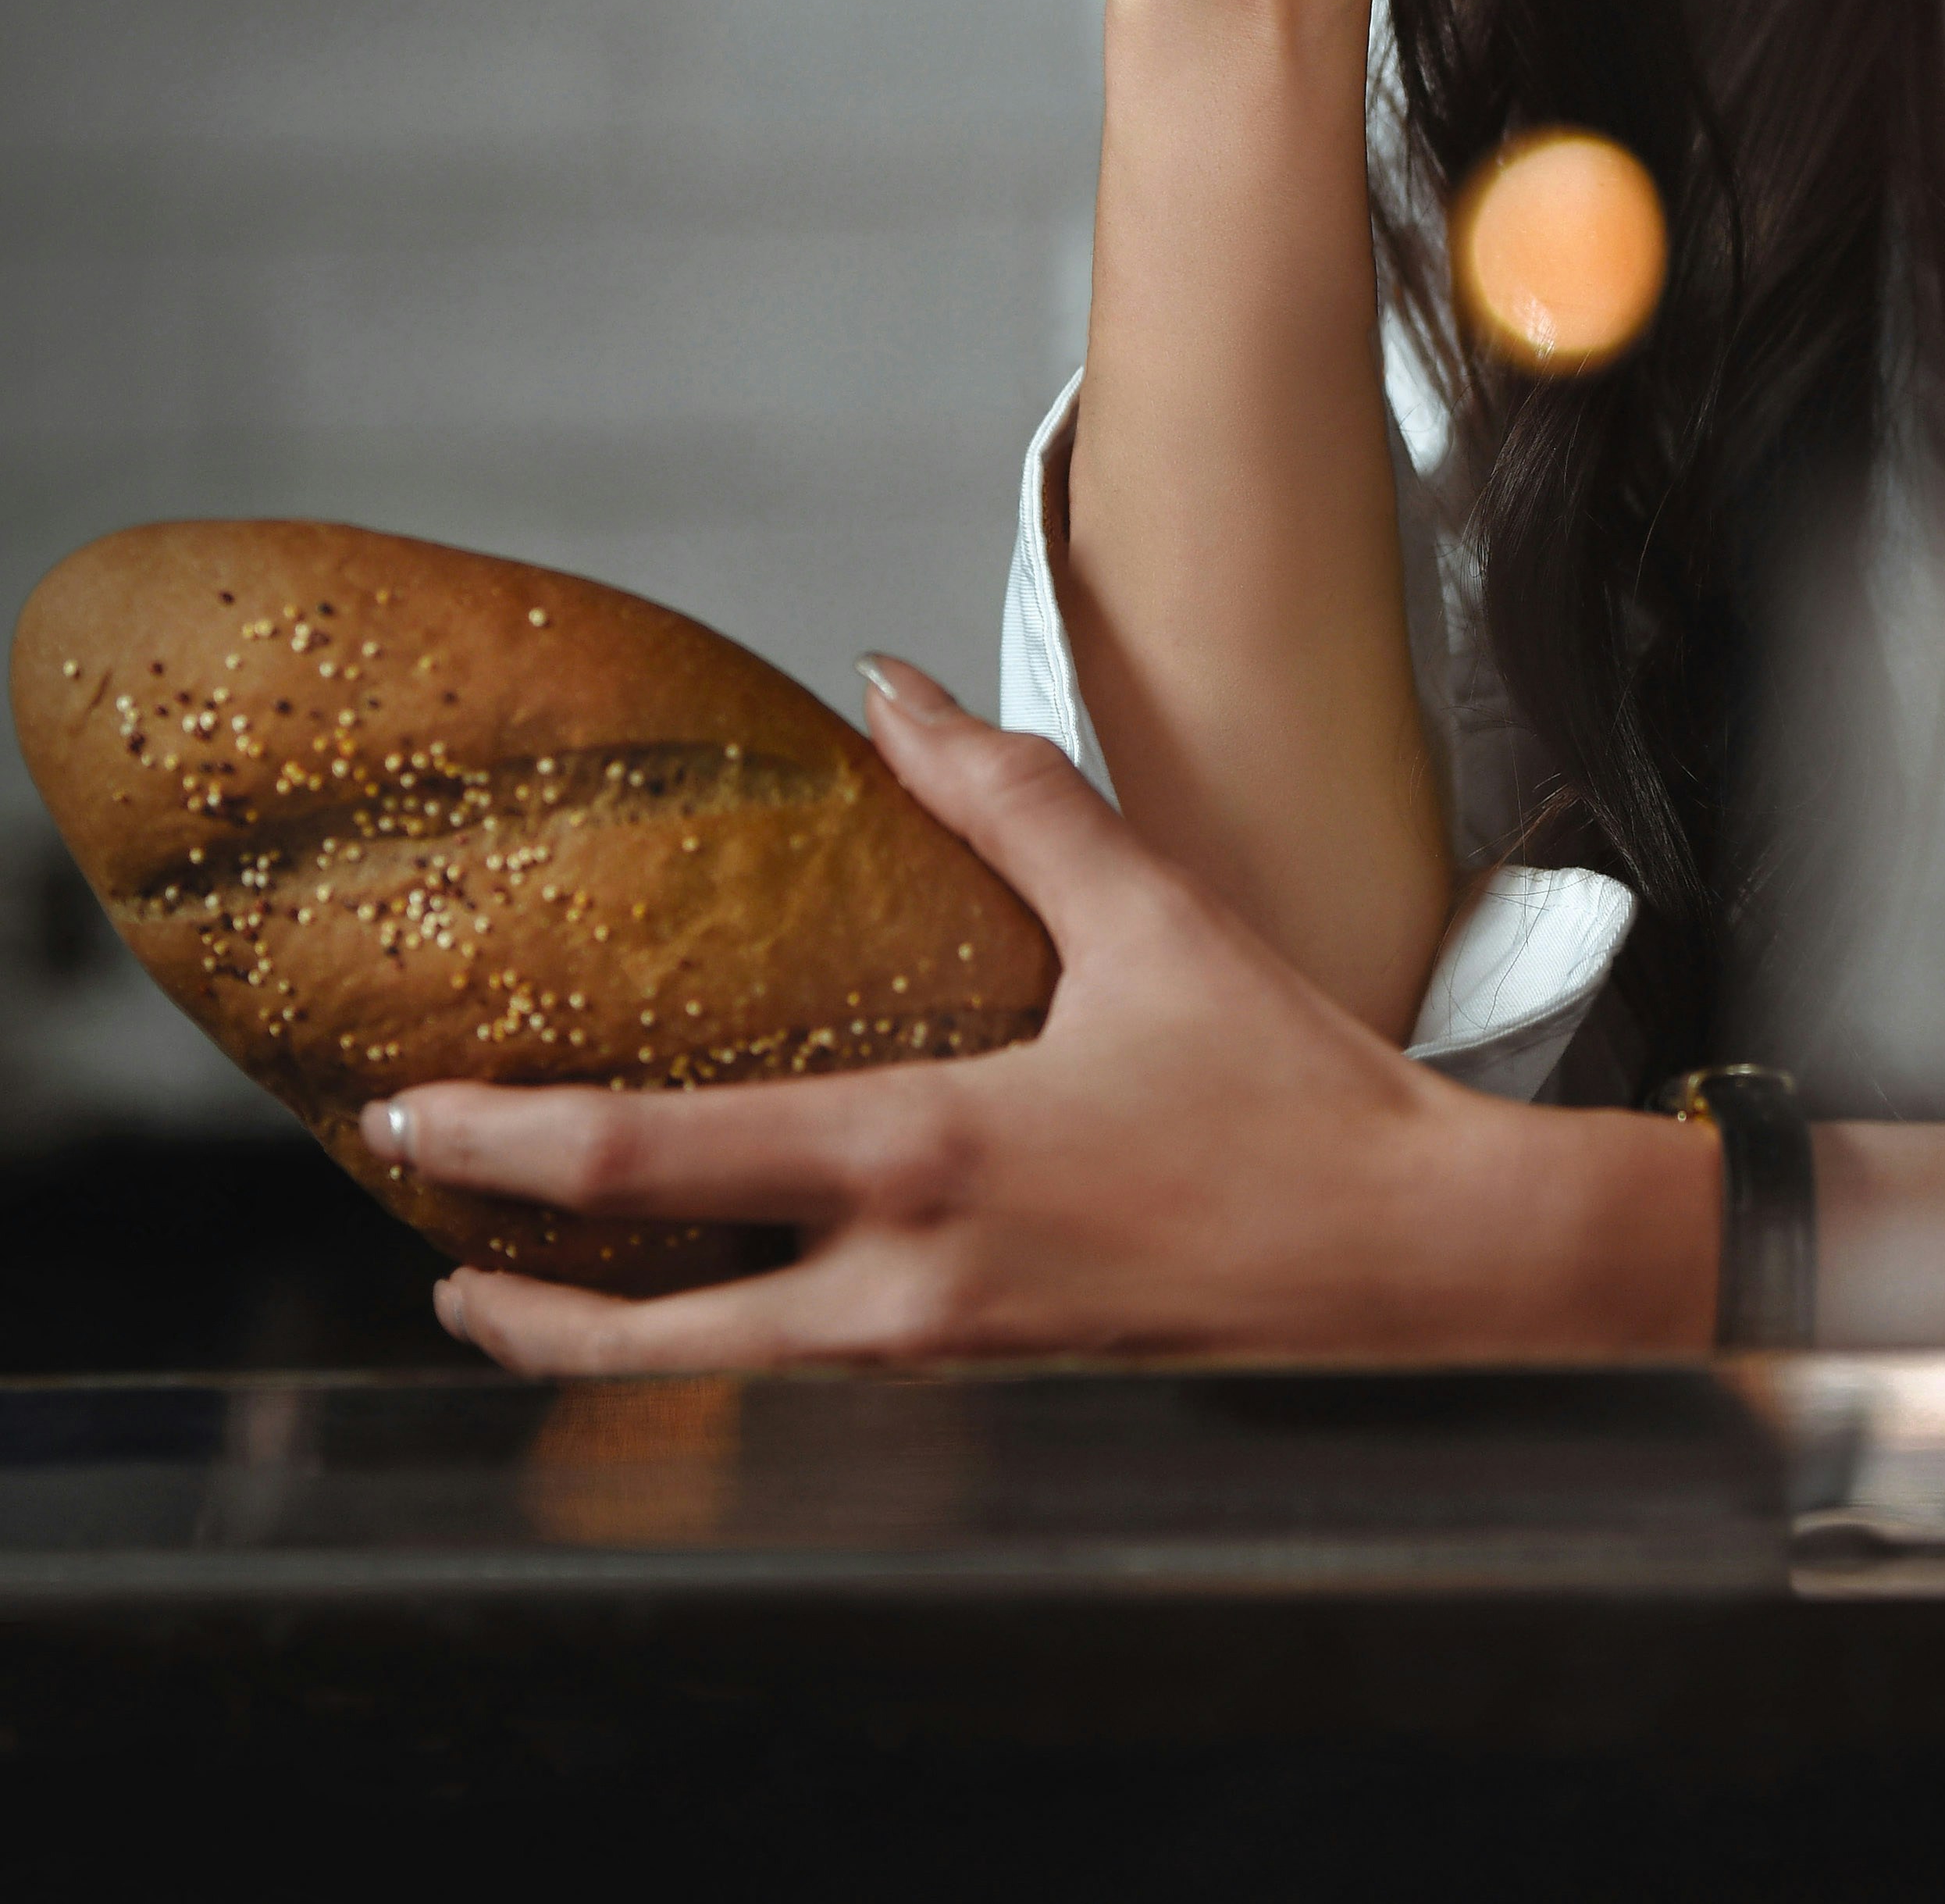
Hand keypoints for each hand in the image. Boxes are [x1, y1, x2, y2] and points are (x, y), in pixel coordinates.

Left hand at [377, 659, 1713, 1372]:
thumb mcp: (1150, 922)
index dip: (506, 1141)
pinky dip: (724, 1345)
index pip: (655, 1161)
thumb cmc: (1288, 1096)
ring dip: (606, 1339)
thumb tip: (898, 696)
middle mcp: (903, 1283)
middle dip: (513, 1301)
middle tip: (423, 1246)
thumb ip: (1011, 802)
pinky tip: (723, 1294)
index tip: (408, 1116)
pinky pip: (808, 1377)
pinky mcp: (984, 1376)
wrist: (1407, 1258)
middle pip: (644, 1334)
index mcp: (926, 1158)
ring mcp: (939, 1353)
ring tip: (527, 1288)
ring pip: (716, 1376)